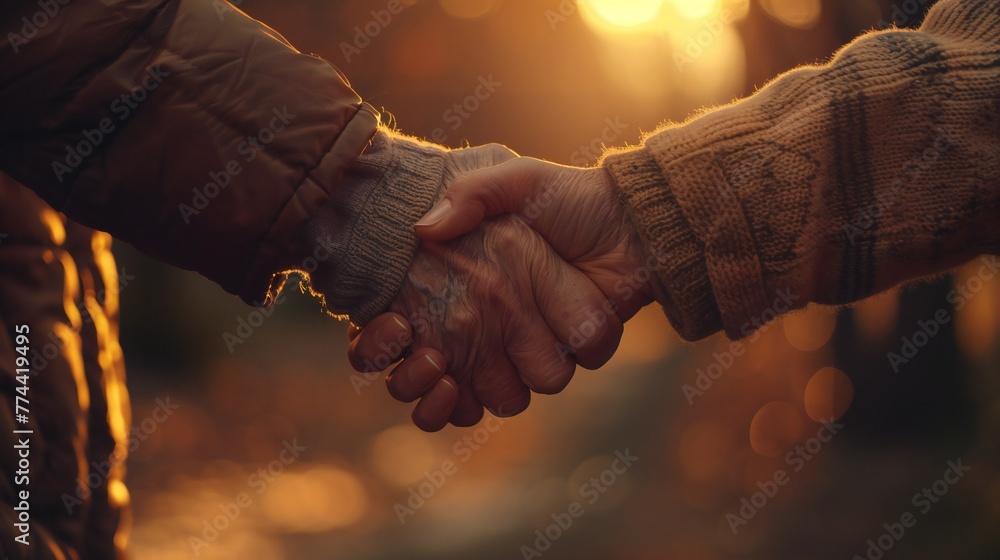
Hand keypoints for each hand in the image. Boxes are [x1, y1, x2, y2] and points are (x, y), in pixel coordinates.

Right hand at [348, 150, 624, 430]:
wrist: (632, 227)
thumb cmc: (569, 200)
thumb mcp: (515, 180)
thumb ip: (472, 193)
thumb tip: (424, 229)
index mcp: (458, 278)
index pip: (399, 327)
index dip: (379, 342)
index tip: (390, 326)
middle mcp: (477, 320)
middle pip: (427, 372)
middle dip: (417, 374)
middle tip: (424, 352)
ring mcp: (510, 346)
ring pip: (465, 391)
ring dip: (453, 384)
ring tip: (443, 362)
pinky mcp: (547, 362)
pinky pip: (509, 398)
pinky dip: (491, 397)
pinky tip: (470, 386)